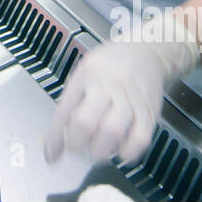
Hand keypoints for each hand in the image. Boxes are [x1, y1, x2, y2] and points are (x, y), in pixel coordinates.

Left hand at [44, 12, 200, 164]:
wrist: (147, 48)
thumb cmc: (113, 62)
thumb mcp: (86, 70)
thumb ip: (73, 98)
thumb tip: (58, 134)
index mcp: (87, 74)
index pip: (64, 109)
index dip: (55, 137)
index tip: (51, 153)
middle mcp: (108, 85)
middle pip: (86, 122)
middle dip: (77, 144)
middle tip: (77, 149)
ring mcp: (130, 98)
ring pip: (112, 131)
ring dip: (100, 150)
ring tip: (96, 151)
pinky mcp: (149, 111)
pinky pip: (140, 138)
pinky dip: (127, 151)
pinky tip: (120, 149)